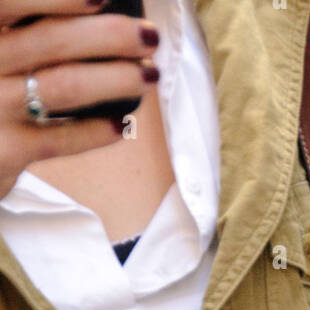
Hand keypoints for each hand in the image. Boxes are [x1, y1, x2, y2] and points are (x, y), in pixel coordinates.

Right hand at [0, 0, 158, 199]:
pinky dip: (96, 131)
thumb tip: (98, 5)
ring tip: (149, 75)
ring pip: (64, 85)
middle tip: (149, 37)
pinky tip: (122, 125)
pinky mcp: (6, 150)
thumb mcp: (3, 48)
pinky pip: (59, 138)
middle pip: (52, 40)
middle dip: (110, 36)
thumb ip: (34, 28)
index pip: (11, 2)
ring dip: (115, 79)